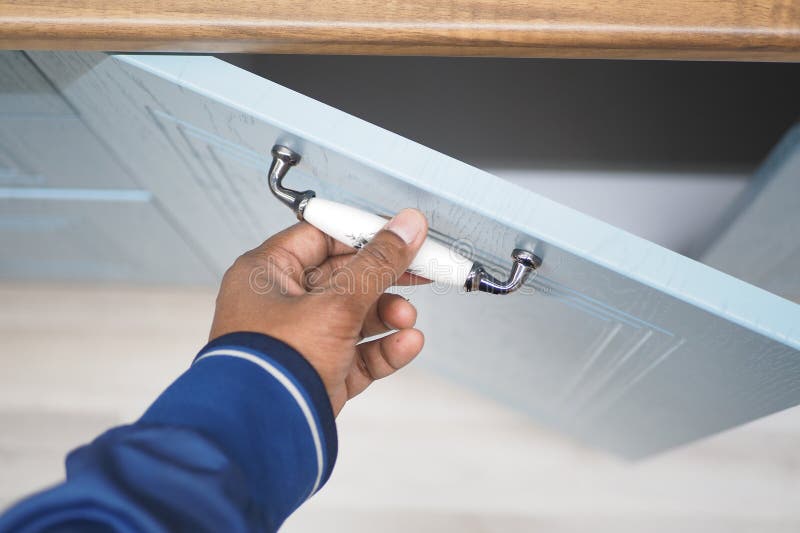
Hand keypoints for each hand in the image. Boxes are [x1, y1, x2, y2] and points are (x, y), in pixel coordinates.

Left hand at [209, 209, 428, 414]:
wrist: (263, 432)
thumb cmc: (275, 362)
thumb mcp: (335, 303)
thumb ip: (377, 264)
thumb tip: (407, 227)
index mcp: (266, 274)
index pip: (320, 238)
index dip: (362, 235)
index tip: (399, 235)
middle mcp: (280, 304)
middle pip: (343, 278)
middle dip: (384, 280)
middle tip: (420, 272)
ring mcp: (300, 340)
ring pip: (354, 317)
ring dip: (387, 316)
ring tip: (407, 319)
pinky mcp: (318, 372)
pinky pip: (358, 354)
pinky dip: (384, 349)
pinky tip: (407, 344)